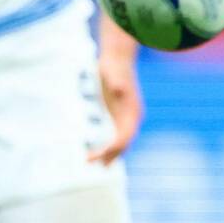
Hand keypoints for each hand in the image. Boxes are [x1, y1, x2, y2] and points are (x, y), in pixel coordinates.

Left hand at [87, 50, 143, 165]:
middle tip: (90, 163)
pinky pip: (118, 135)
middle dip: (109, 155)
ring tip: (97, 164)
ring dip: (111, 154)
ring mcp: (128, 116)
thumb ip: (116, 81)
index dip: (109, 150)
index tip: (93, 156)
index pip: (123, 138)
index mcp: (132, 112)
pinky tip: (102, 151)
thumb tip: (118, 88)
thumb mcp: (113, 73)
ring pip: (122, 142)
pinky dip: (111, 145)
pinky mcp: (121, 114)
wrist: (119, 58)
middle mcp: (133, 117)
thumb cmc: (114, 66)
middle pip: (123, 144)